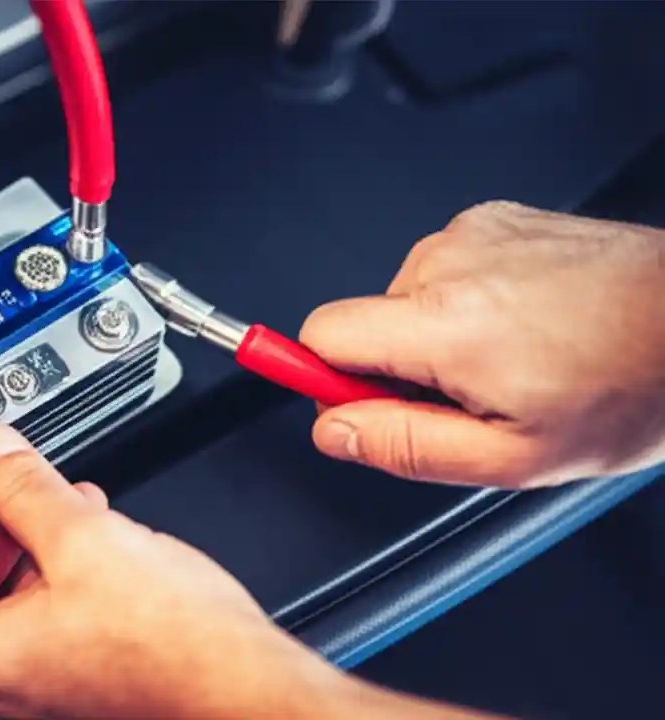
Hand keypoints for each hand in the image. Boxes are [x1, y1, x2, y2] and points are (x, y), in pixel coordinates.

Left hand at [0, 426, 490, 718]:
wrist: (250, 689)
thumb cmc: (174, 646)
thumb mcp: (82, 536)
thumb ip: (24, 487)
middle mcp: (17, 689)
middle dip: (3, 544)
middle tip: (29, 507)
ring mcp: (61, 692)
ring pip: (26, 616)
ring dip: (45, 555)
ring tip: (81, 514)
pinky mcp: (103, 682)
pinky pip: (68, 627)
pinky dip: (78, 580)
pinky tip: (117, 547)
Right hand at [300, 201, 664, 488]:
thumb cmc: (632, 387)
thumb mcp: (513, 457)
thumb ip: (404, 444)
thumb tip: (333, 430)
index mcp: (445, 323)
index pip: (321, 334)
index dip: (319, 374)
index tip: (332, 396)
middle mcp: (451, 261)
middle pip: (366, 321)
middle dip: (398, 366)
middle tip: (469, 398)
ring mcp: (477, 232)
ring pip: (408, 297)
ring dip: (438, 333)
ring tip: (515, 358)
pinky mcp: (500, 218)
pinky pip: (448, 268)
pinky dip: (471, 300)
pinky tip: (527, 324)